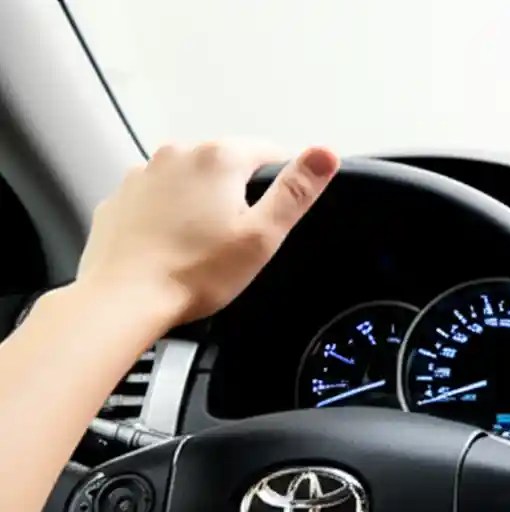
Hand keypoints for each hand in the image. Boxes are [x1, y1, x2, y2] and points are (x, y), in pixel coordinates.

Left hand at [76, 140, 339, 326]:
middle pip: (228, 164)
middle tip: (238, 240)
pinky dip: (170, 215)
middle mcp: (178, 154)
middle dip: (239, 194)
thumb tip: (326, 153)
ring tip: (203, 246)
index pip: (271, 152)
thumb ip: (297, 190)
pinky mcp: (122, 197)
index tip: (274, 216)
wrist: (124, 299)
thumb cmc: (195, 273)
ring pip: (191, 180)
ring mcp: (144, 173)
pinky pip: (158, 197)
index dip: (283, 183)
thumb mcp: (263, 235)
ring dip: (203, 202)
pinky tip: (174, 246)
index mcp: (219, 158)